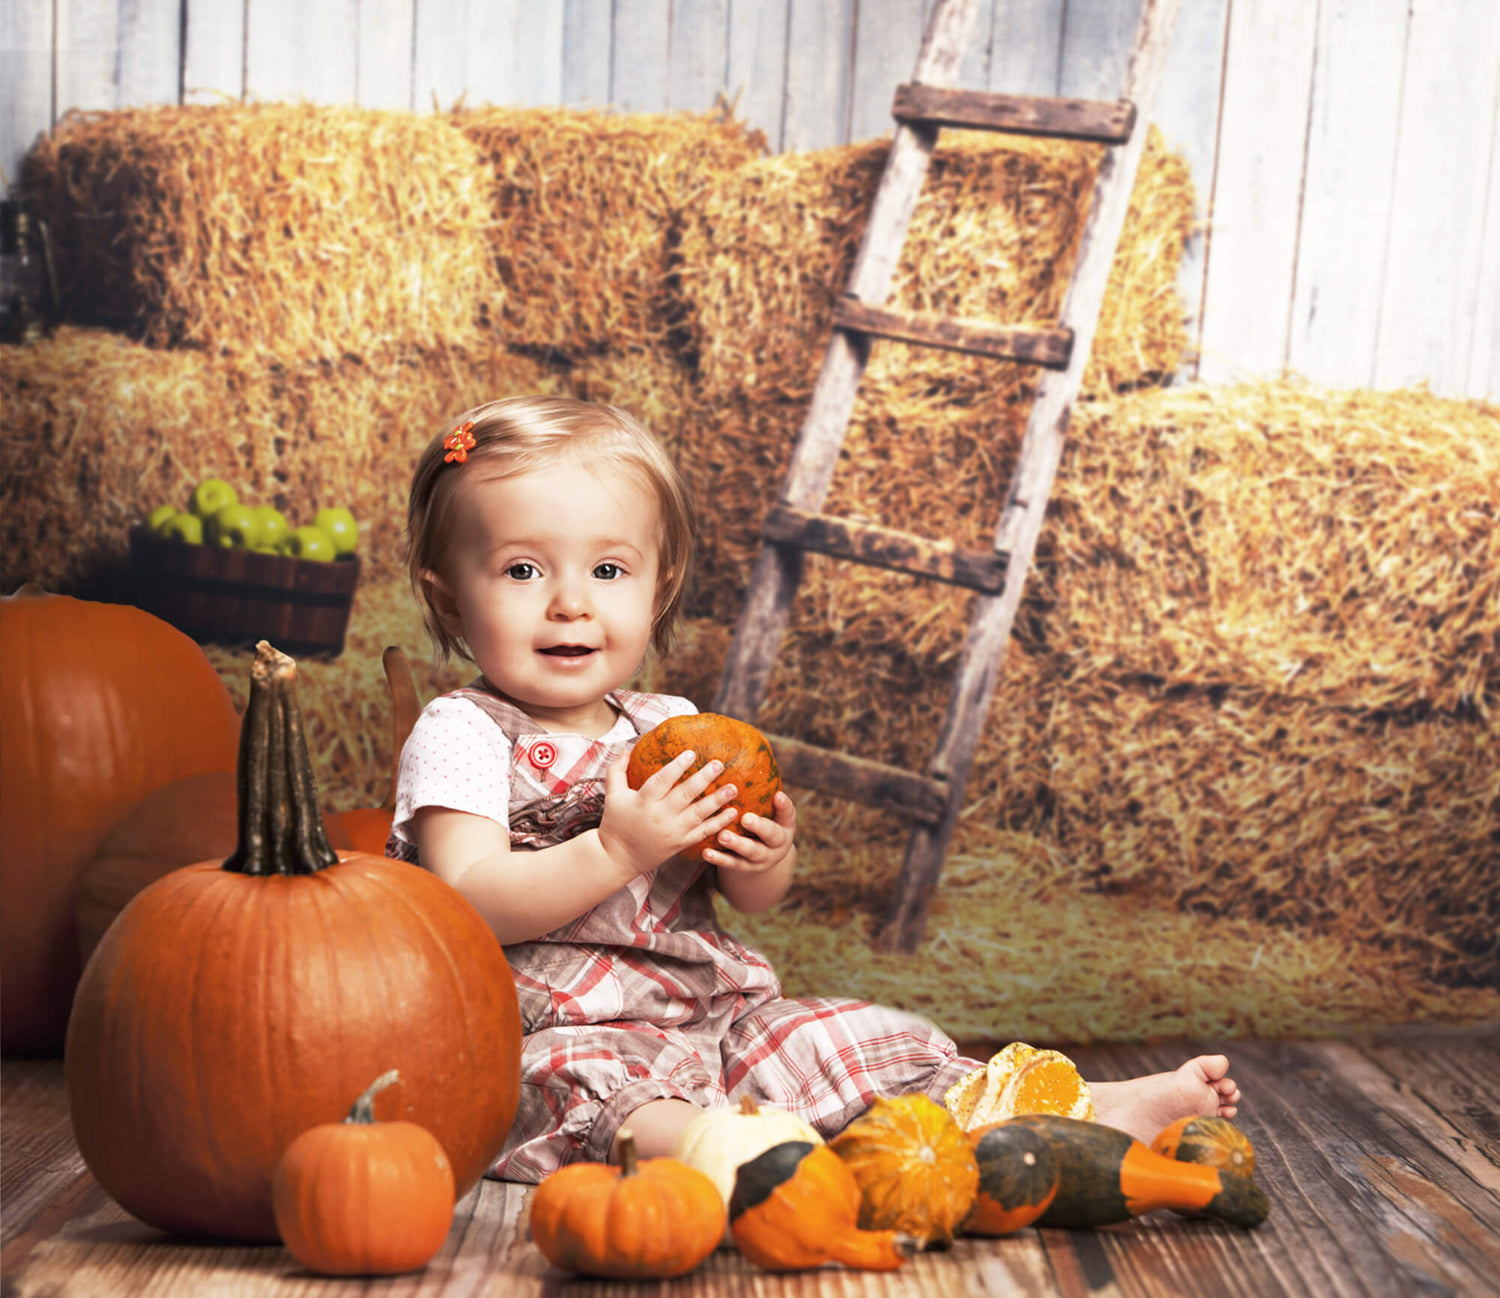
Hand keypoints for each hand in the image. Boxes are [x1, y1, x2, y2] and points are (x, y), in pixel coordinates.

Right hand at [598, 749, 741, 879]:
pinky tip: (732, 812)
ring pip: (698, 814)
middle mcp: (659, 816)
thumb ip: (616, 771)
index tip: (691, 753)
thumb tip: (626, 750)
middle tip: (719, 764)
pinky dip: (718, 823)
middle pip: (685, 794)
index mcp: (643, 801)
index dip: (677, 767)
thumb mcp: (612, 795)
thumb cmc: (615, 824)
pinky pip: (702, 832)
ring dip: (717, 800)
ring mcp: (672, 831)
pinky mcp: (680, 843)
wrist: (617, 858)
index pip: (662, 780)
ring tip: (733, 788)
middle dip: (704, 779)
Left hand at [705, 789, 796, 876]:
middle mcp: (777, 843)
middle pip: (771, 835)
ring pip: (751, 853)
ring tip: (723, 836)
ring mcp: (762, 858)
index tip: (778, 795)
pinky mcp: (746, 869)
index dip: (784, 806)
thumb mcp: (771, 810)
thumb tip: (753, 752)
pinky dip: (720, 859)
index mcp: (785, 825)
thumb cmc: (764, 822)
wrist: (764, 855)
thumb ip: (765, 792)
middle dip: (759, 827)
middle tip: (745, 818)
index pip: (788, 814)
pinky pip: (732, 865)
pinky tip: (706, 852)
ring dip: (737, 844)